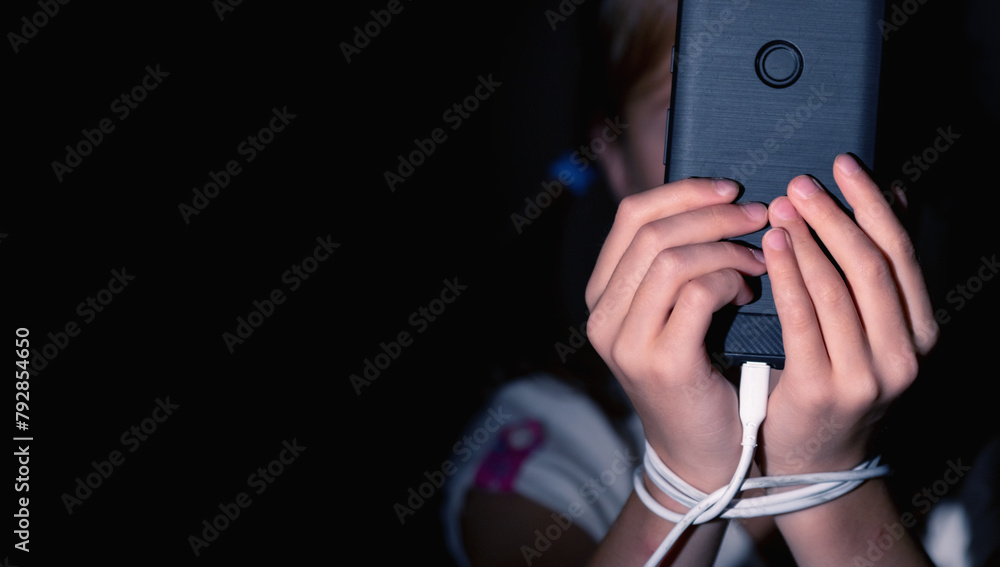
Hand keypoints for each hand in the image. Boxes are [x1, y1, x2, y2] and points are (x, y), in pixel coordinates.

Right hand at [585, 177, 767, 491]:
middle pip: (652, 231)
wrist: (705, 455)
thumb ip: (678, 264)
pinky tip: (751, 292)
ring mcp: (626, 342)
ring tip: (760, 259)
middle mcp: (603, 316)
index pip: (631, 216)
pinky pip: (697, 294)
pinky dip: (732, 282)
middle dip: (714, 215)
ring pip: (672, 259)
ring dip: (727, 249)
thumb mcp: (677, 313)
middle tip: (761, 216)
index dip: (683, 191)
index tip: (731, 187)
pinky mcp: (661, 364)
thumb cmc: (701, 375)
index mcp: (603, 295)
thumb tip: (719, 199)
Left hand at [759, 154, 938, 476]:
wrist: (811, 460)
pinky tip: (770, 248)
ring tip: (782, 206)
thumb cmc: (830, 379)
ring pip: (839, 290)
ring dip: (809, 241)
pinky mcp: (824, 390)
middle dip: (836, 216)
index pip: (900, 252)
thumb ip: (872, 272)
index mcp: (919, 330)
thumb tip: (888, 195)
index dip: (873, 204)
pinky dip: (788, 278)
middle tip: (801, 181)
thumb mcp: (865, 328)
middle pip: (872, 266)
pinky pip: (804, 321)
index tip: (844, 164)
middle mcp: (904, 353)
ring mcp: (867, 375)